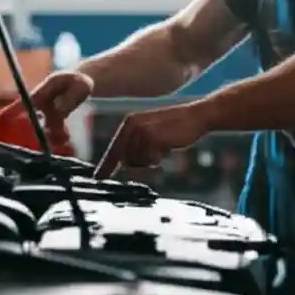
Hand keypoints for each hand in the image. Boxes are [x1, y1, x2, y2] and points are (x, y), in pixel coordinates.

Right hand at [0, 71, 93, 150]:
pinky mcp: (54, 119)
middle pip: (34, 121)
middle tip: (56, 136)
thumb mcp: (79, 86)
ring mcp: (46, 112)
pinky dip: (60, 137)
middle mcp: (41, 104)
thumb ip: (69, 100)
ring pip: (45, 129)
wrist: (83, 82)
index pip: (23, 102)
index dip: (9, 111)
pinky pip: (53, 132)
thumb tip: (58, 113)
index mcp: (42, 91)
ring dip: (54, 136)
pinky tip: (67, 139)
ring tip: (65, 138)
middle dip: (43, 131)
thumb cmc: (79, 80)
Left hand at [93, 103, 211, 178]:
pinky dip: (159, 158)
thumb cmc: (175, 128)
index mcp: (129, 122)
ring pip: (137, 161)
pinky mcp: (153, 136)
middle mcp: (132, 125)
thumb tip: (122, 165)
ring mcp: (141, 130)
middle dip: (140, 163)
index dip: (106, 166)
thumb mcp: (151, 133)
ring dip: (151, 160)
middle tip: (157, 153)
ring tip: (163, 147)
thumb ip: (135, 146)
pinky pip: (150, 159)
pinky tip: (168, 146)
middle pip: (126, 160)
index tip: (98, 178)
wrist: (196, 116)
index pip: (114, 149)